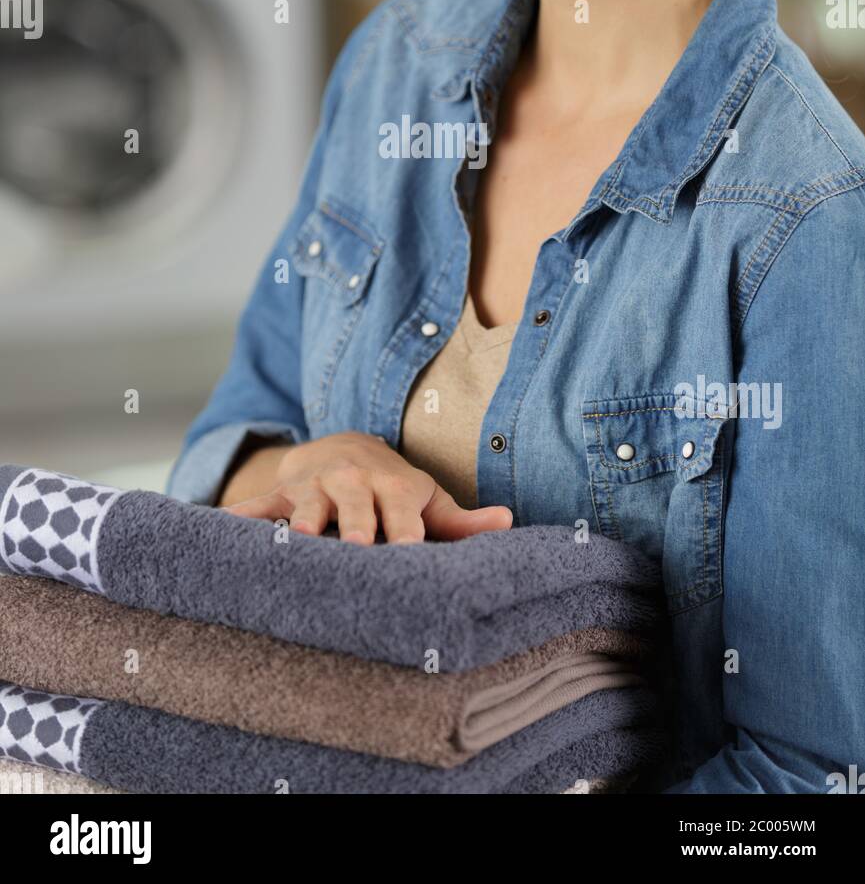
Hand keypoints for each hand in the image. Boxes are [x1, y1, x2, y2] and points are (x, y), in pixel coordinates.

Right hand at [223, 430, 512, 544]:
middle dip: (353, 528)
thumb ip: (463, 521)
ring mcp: (313, 487)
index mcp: (393, 489)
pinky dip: (238, 520)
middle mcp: (353, 484)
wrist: (344, 447)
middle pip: (353, 508)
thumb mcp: (427, 498)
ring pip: (305, 503)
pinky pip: (254, 508)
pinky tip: (218, 531)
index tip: (408, 555)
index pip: (401, 517)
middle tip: (355, 551)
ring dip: (300, 520)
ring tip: (297, 541)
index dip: (405, 536)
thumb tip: (508, 521)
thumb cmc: (393, 488)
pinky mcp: (279, 494)